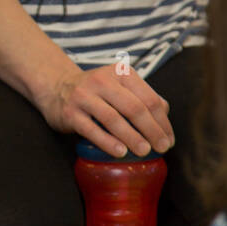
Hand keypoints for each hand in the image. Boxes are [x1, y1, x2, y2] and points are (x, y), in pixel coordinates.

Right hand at [37, 62, 174, 158]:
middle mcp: (102, 81)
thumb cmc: (96, 91)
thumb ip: (142, 96)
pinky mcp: (70, 113)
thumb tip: (165, 113)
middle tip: (161, 148)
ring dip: (132, 137)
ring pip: (113, 119)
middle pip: (134, 108)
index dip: (162, 121)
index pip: (149, 98)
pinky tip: (120, 152)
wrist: (57, 87)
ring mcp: (84, 96)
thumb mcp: (120, 86)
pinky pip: (91, 130)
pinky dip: (108, 142)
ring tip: (144, 151)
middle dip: (152, 130)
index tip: (169, 140)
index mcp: (121, 73)